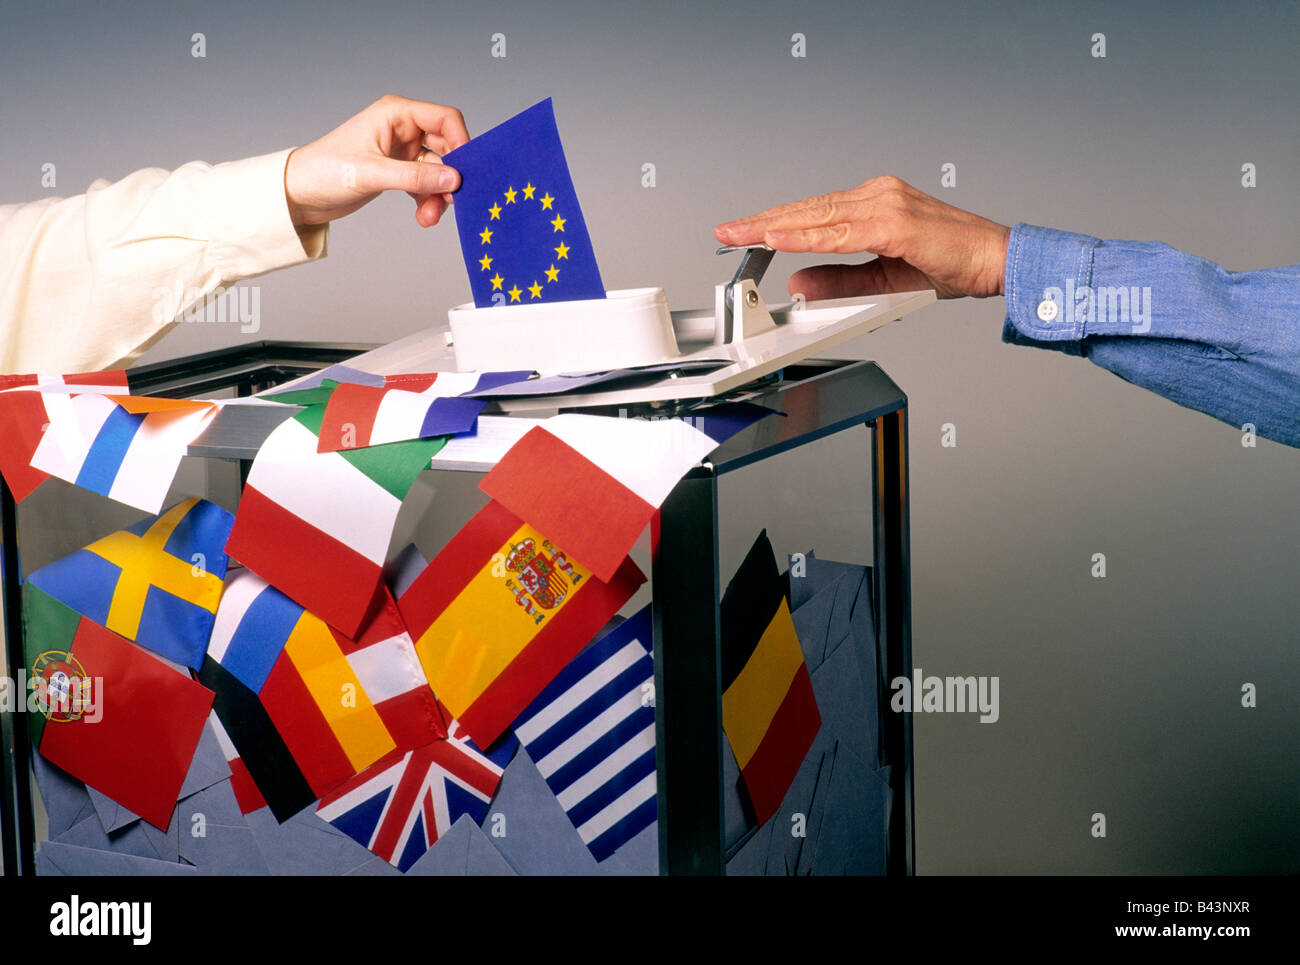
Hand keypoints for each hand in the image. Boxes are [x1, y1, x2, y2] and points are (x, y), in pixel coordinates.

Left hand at [284, 94, 470, 227]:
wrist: (299, 194)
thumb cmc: (324, 171)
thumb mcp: (372, 174)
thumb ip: (415, 177)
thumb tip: (454, 180)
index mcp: (395, 114)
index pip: (445, 119)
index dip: (461, 143)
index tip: (466, 173)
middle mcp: (402, 128)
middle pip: (446, 147)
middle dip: (449, 177)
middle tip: (451, 202)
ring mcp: (401, 151)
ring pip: (438, 171)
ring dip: (438, 195)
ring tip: (429, 217)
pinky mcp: (398, 171)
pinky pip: (426, 184)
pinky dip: (428, 200)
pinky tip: (423, 216)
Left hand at [714, 176, 1010, 299]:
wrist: (998, 261)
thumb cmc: (952, 265)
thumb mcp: (883, 281)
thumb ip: (841, 281)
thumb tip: (800, 284)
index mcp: (876, 204)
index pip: (814, 212)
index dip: (776, 222)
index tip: (743, 231)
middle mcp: (878, 195)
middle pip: (808, 209)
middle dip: (762, 221)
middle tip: (726, 230)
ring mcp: (886, 204)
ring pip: (818, 216)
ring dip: (775, 226)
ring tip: (740, 234)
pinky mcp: (895, 222)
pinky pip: (840, 232)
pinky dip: (806, 235)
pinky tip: (779, 237)